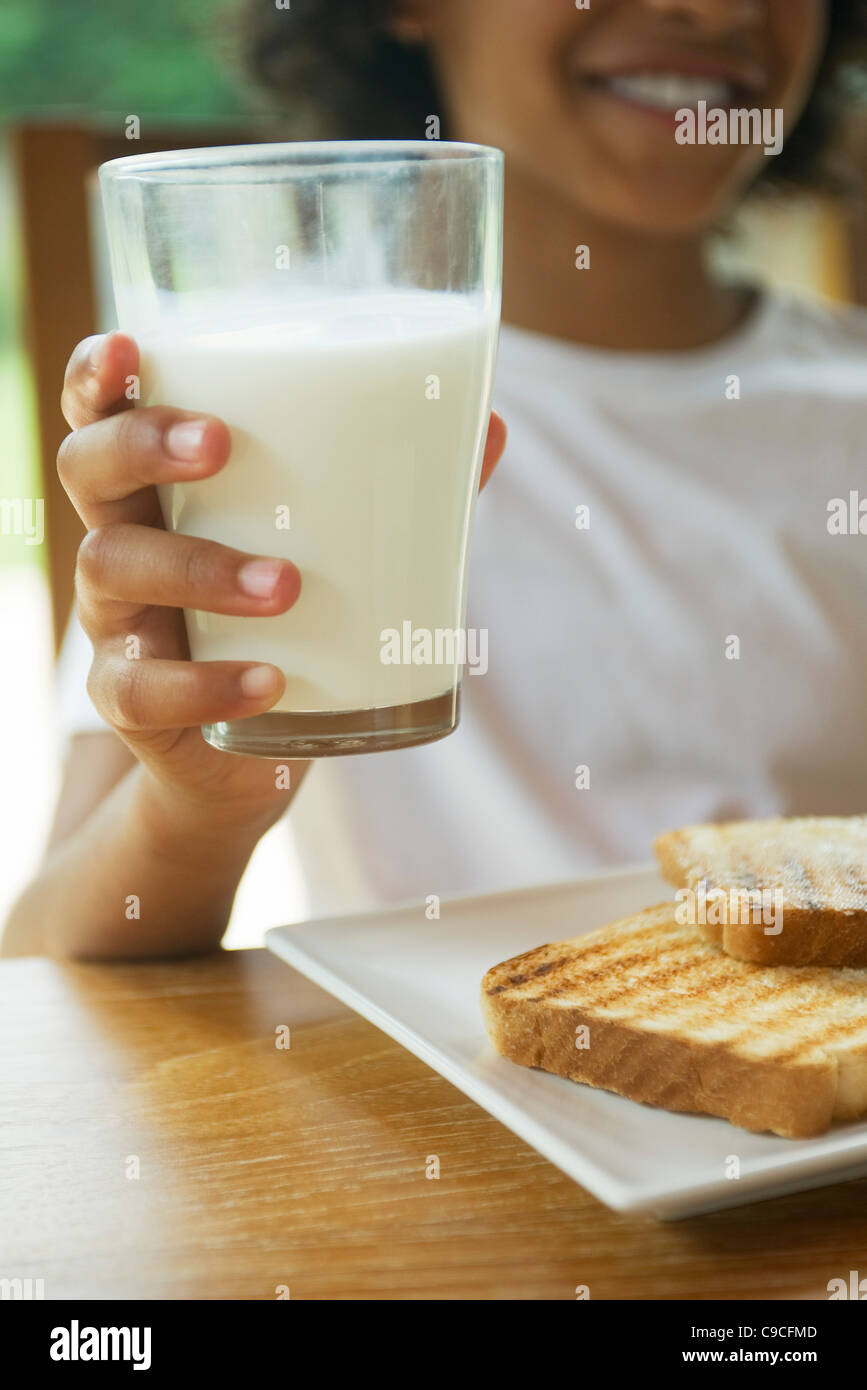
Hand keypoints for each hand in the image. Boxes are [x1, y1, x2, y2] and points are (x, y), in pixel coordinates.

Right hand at [58, 331, 506, 820]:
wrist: (254, 757)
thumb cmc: (289, 625)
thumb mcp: (332, 553)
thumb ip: (401, 491)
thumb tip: (489, 424)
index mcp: (163, 488)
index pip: (104, 412)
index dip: (99, 374)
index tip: (131, 345)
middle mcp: (123, 539)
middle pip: (88, 469)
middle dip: (141, 446)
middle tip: (219, 447)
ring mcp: (116, 622)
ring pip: (114, 569)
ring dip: (199, 569)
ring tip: (286, 585)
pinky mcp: (127, 700)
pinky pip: (141, 688)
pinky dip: (205, 684)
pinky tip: (269, 681)